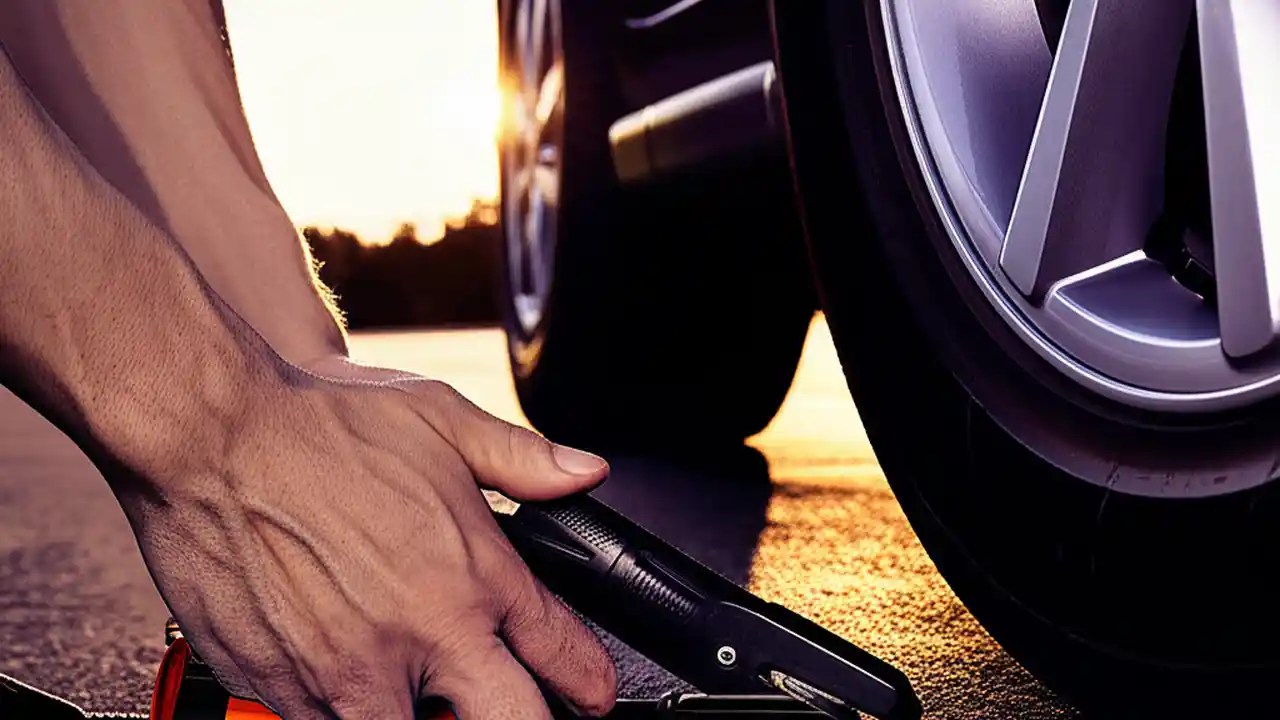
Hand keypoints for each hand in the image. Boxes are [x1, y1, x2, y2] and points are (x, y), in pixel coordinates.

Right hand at [112, 356, 616, 718]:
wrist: (208, 436)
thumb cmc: (318, 425)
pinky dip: (348, 709)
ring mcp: (351, 674)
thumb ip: (522, 458)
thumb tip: (583, 471)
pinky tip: (347, 669)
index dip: (589, 683)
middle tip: (518, 707)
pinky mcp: (285, 691)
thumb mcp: (442, 418)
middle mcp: (423, 636)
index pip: (563, 657)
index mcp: (474, 576)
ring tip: (418, 684)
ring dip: (425, 716)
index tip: (588, 691)